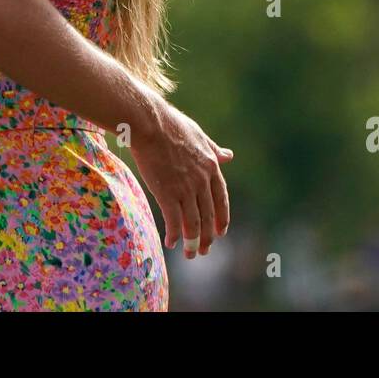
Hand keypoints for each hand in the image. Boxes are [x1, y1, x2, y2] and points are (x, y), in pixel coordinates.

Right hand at [130, 103, 232, 258]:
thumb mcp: (199, 136)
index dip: (222, 218)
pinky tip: (170, 242)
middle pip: (208, 215)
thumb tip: (229, 156)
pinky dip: (174, 234)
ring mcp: (185, 187)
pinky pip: (173, 220)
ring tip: (191, 255)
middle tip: (205, 251)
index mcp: (210, 166)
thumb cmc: (171, 125)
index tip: (221, 232)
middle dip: (208, 237)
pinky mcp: (167, 192)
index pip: (221, 199)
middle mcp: (201, 180)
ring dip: (193, 242)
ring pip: (194, 222)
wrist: (150, 122)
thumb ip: (213, 150)